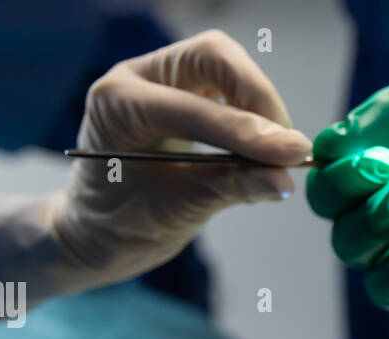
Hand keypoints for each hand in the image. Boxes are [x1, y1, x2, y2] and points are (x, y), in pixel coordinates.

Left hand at [53, 30, 311, 286]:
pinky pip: (228, 86)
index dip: (245, 130)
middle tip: (287, 147)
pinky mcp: (182, 90)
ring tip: (276, 154)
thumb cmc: (120, 226)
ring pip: (225, 65)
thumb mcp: (175, 212)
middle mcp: (137, 77)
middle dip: (258, 97)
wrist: (97, 231)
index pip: (191, 105)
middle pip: (213, 57)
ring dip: (260, 105)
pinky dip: (252, 114)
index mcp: (118, 104)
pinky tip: (262, 148)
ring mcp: (159, 79)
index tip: (290, 155)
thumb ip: (230, 189)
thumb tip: (284, 180)